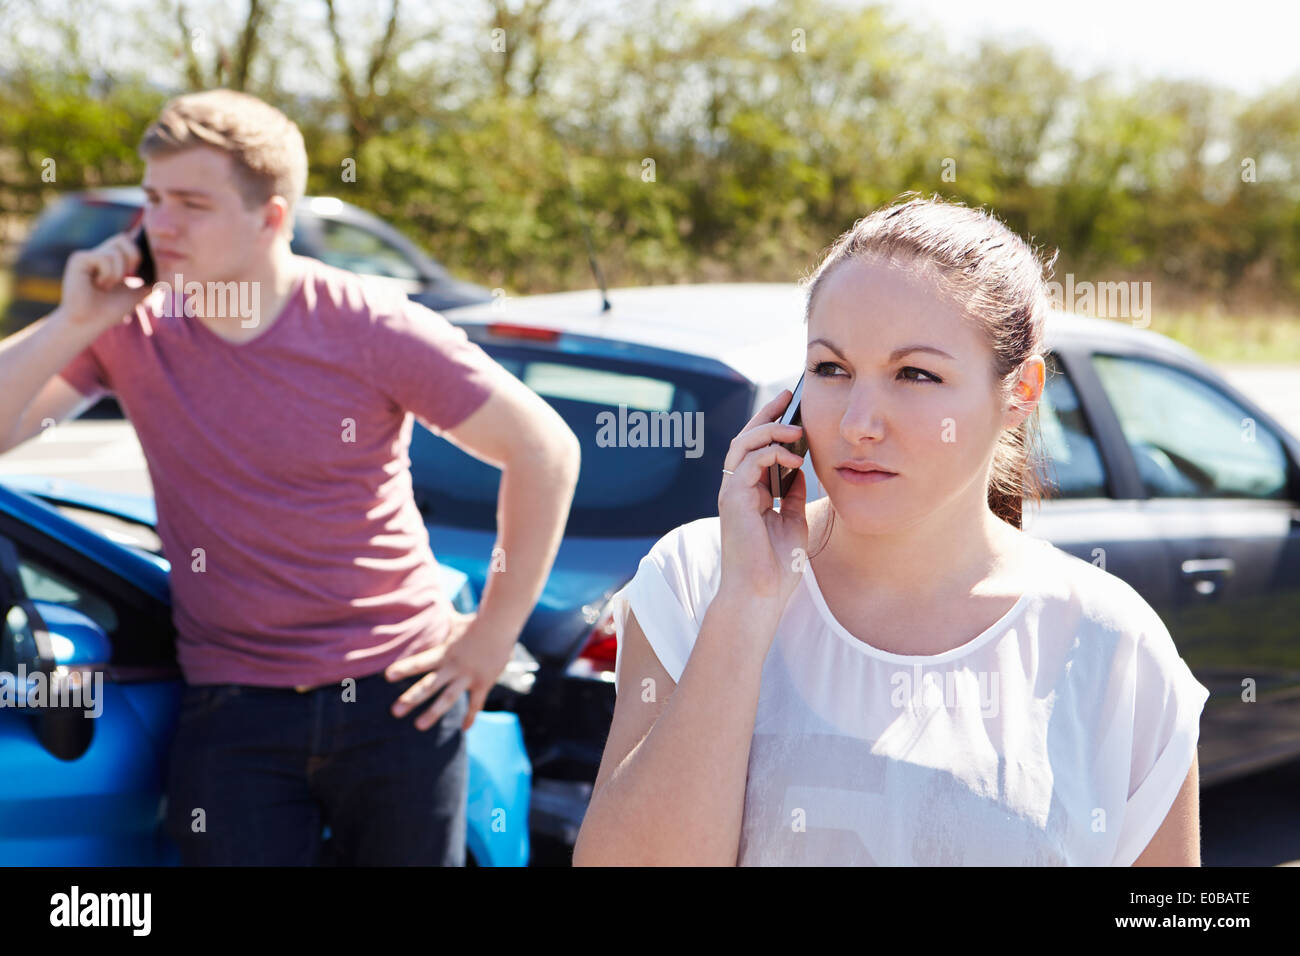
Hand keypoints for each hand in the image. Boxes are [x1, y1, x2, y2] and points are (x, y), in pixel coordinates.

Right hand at [60, 231, 153, 331]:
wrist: (88, 324)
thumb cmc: (109, 311)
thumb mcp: (137, 293)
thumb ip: (150, 280)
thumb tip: (168, 272)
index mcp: (111, 260)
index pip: (129, 241)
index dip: (140, 246)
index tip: (145, 263)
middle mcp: (98, 253)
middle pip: (124, 238)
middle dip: (133, 258)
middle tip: (128, 276)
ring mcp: (88, 255)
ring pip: (116, 251)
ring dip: (118, 274)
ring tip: (106, 287)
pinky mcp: (79, 259)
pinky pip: (104, 258)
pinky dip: (108, 275)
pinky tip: (98, 285)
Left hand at [384, 609, 512, 732]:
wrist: (502, 625)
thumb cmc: (477, 622)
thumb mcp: (456, 620)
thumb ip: (443, 618)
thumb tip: (432, 602)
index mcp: (444, 652)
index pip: (420, 662)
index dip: (404, 668)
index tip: (387, 676)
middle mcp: (453, 666)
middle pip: (429, 685)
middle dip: (411, 698)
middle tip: (395, 712)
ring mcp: (468, 676)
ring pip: (448, 698)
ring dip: (433, 713)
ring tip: (419, 726)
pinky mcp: (483, 683)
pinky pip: (476, 704)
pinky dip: (471, 717)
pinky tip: (464, 729)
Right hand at [716, 388, 809, 615]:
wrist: (761, 595)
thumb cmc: (776, 566)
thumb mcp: (792, 521)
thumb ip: (792, 494)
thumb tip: (799, 468)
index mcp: (749, 493)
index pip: (757, 449)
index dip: (772, 425)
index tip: (793, 407)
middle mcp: (736, 489)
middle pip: (746, 438)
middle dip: (767, 414)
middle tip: (790, 396)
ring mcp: (731, 493)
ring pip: (744, 444)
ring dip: (770, 430)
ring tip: (797, 428)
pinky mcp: (732, 499)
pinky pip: (749, 463)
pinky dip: (772, 454)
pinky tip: (795, 458)